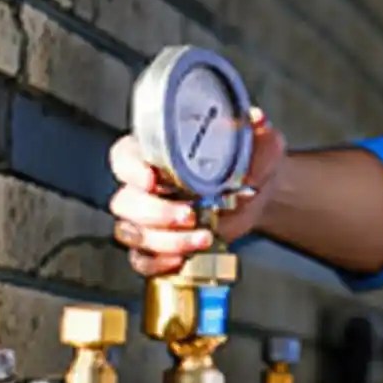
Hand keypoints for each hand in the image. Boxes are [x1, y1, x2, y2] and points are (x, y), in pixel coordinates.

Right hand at [108, 107, 287, 275]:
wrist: (259, 194)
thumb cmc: (247, 161)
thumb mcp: (255, 142)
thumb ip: (256, 131)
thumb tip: (257, 118)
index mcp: (155, 154)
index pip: (124, 158)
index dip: (131, 170)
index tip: (151, 179)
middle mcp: (144, 186)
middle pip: (125, 202)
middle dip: (155, 213)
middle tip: (190, 215)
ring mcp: (148, 219)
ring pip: (131, 233)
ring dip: (163, 241)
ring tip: (202, 238)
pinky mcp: (158, 245)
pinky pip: (141, 260)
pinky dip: (157, 263)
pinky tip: (182, 259)